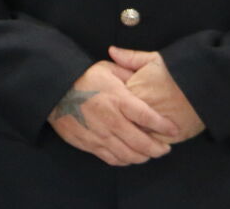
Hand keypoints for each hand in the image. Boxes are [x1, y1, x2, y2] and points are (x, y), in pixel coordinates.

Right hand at [47, 60, 179, 165]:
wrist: (54, 90)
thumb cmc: (83, 77)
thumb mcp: (107, 68)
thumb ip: (129, 73)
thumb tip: (145, 77)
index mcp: (118, 99)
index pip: (148, 117)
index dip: (164, 126)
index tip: (174, 130)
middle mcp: (110, 120)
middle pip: (141, 143)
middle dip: (158, 149)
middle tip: (165, 148)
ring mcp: (99, 135)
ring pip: (128, 155)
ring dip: (143, 157)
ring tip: (149, 154)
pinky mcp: (89, 144)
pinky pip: (111, 159)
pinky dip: (124, 160)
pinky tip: (130, 156)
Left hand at [110, 47, 204, 143]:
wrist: (208, 86)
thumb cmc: (180, 70)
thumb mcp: (154, 59)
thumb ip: (130, 58)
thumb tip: (111, 51)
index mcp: (136, 90)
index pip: (116, 102)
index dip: (115, 103)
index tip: (114, 104)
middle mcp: (143, 110)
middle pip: (124, 121)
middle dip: (122, 122)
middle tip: (122, 121)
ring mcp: (156, 125)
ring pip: (137, 135)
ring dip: (135, 135)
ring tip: (134, 132)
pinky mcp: (170, 136)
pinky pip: (153, 144)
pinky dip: (150, 144)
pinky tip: (148, 140)